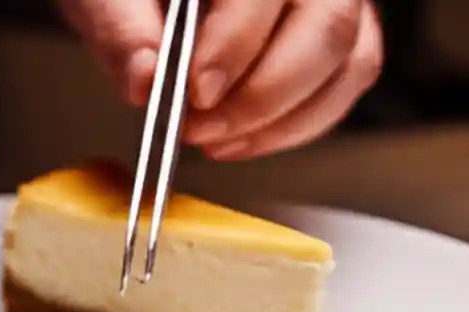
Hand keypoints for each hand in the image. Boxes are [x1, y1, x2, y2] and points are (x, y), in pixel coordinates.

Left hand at [59, 0, 383, 160]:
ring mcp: (342, 0)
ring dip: (281, 121)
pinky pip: (346, 86)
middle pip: (327, 28)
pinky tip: (241, 137)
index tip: (196, 93)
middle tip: (199, 129)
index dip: (236, 45)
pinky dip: (296, 125)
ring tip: (214, 139)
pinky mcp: (347, 35)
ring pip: (348, 64)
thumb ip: (120, 27)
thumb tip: (144, 80)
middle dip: (262, 95)